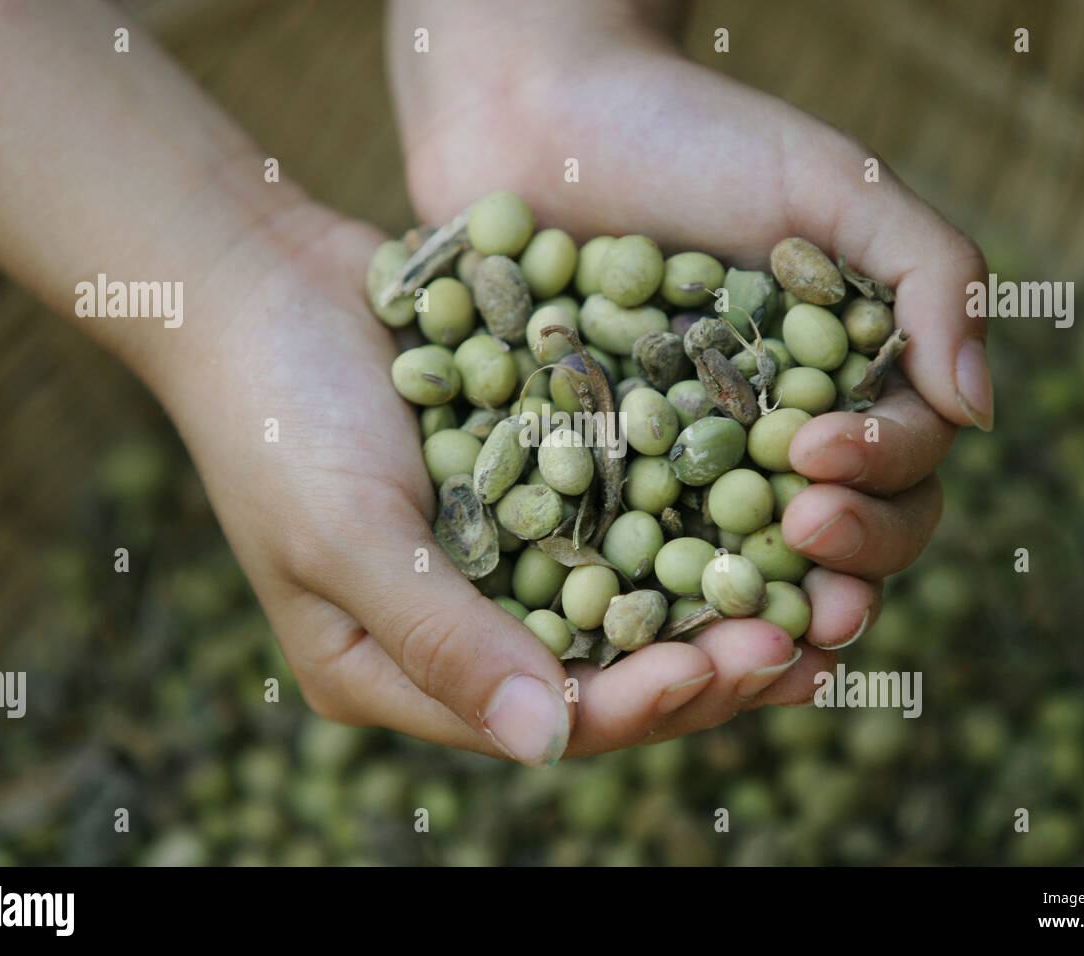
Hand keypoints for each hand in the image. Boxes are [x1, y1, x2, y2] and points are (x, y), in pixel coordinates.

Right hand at [171, 203, 819, 765]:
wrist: (262, 280)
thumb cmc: (274, 418)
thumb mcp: (344, 538)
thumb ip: (444, 640)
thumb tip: (550, 745)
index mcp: (398, 674)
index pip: (542, 719)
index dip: (638, 703)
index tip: (722, 667)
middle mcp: (463, 623)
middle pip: (606, 669)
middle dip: (707, 659)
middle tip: (808, 641)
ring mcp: (503, 548)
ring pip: (635, 596)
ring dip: (722, 593)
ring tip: (822, 588)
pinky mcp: (537, 476)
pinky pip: (627, 508)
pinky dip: (693, 510)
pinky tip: (769, 498)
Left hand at [388, 3, 991, 730]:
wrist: (539, 120)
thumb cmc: (692, 138)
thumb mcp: (832, 182)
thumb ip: (930, 277)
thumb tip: (980, 413)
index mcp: (847, 383)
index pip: (901, 464)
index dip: (879, 479)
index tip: (817, 459)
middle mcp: (778, 441)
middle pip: (843, 535)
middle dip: (842, 556)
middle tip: (803, 546)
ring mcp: (689, 471)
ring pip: (752, 568)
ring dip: (765, 608)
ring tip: (754, 631)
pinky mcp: (602, 486)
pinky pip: (637, 561)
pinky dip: (654, 605)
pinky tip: (647, 635)